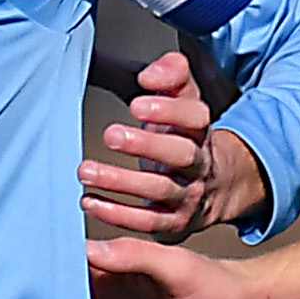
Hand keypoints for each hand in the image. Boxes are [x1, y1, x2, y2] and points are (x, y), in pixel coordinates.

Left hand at [79, 51, 263, 241]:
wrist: (214, 186)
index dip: (168, 110)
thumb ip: (171, 76)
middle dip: (146, 145)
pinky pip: (147, 223)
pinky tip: (89, 201)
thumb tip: (150, 75)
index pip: (194, 117)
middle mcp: (199, 164)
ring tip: (85, 171)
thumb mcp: (184, 101)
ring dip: (120, 181)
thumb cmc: (182, 136)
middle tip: (110, 135)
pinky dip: (117, 215)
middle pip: (181, 155)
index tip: (136, 103)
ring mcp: (188, 196)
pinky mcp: (174, 223)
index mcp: (200, 130)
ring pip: (158, 190)